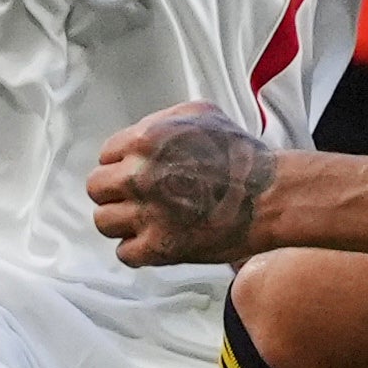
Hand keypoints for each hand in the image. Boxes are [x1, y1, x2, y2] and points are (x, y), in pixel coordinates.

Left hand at [89, 102, 282, 267]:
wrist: (270, 195)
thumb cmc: (242, 155)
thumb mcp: (201, 114)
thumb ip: (161, 121)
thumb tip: (140, 134)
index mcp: (145, 140)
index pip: (105, 155)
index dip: (121, 164)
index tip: (136, 173)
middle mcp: (139, 175)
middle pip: (97, 188)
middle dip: (115, 192)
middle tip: (137, 198)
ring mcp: (146, 213)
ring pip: (104, 221)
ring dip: (122, 222)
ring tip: (145, 220)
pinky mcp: (159, 247)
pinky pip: (124, 252)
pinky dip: (138, 250)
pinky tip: (155, 240)